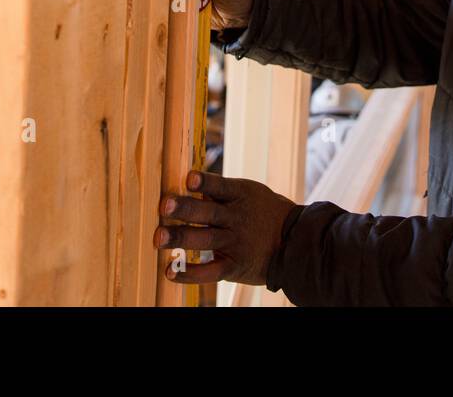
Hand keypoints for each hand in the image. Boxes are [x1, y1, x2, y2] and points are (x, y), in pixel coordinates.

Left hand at [156, 171, 296, 285]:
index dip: (205, 182)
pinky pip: (209, 271)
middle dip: (185, 209)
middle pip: (208, 212)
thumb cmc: (264, 212)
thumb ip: (222, 191)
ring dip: (180, 238)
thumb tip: (188, 184)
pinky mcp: (234, 266)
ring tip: (159, 237)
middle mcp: (236, 218)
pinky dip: (189, 273)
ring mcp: (235, 243)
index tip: (189, 178)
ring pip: (204, 239)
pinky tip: (170, 271)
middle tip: (164, 205)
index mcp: (241, 195)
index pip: (221, 186)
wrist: (293, 242)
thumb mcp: (250, 193)